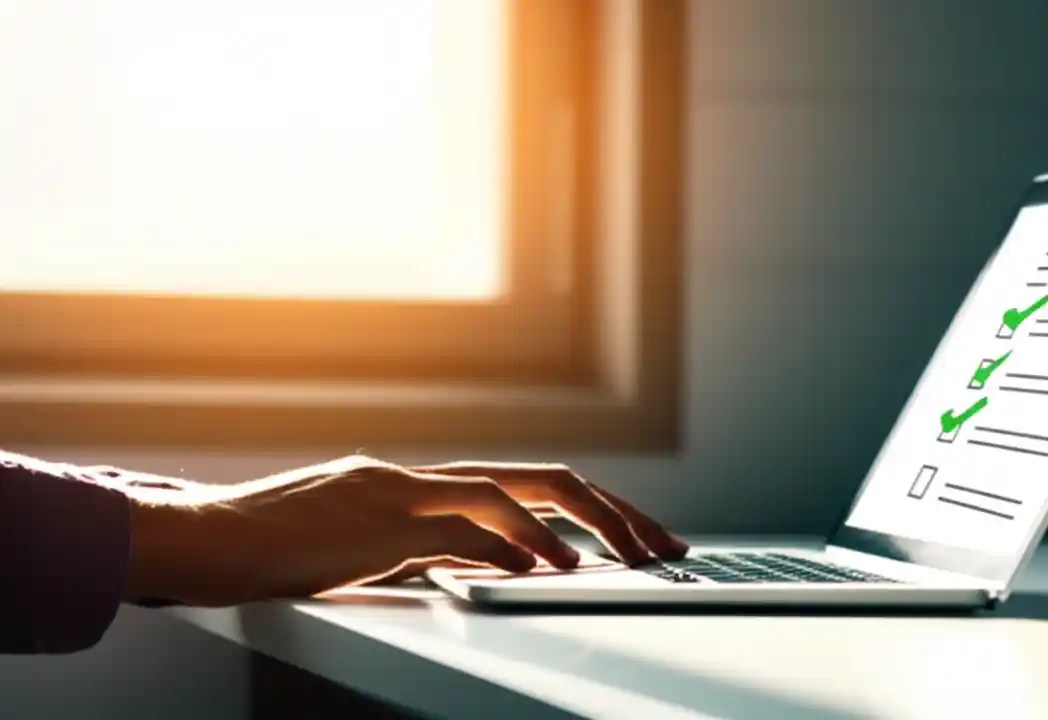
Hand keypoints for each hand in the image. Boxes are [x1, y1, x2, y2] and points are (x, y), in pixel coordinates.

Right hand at [124, 456, 683, 605]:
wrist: (201, 538)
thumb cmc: (278, 549)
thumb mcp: (369, 548)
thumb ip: (429, 550)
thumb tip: (492, 567)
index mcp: (424, 485)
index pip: (531, 486)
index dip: (594, 510)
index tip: (640, 538)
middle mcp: (421, 480)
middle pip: (543, 479)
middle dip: (612, 512)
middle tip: (662, 544)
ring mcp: (399, 495)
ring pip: (512, 491)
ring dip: (580, 525)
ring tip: (627, 556)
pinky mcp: (373, 523)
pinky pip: (459, 528)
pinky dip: (513, 544)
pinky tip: (550, 568)